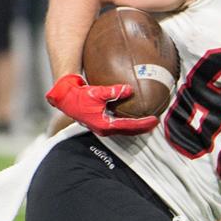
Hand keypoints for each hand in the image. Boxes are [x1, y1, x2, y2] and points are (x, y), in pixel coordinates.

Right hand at [45, 73, 159, 134]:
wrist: (64, 98)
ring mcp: (103, 126)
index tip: (155, 120)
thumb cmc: (78, 96)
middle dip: (143, 127)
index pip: (129, 127)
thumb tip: (129, 90)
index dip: (144, 124)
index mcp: (105, 125)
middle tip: (156, 121)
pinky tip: (134, 114)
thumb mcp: (96, 92)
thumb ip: (113, 92)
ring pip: (125, 129)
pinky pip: (120, 123)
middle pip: (130, 131)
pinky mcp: (102, 121)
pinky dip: (129, 121)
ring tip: (149, 120)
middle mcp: (105, 128)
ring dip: (137, 126)